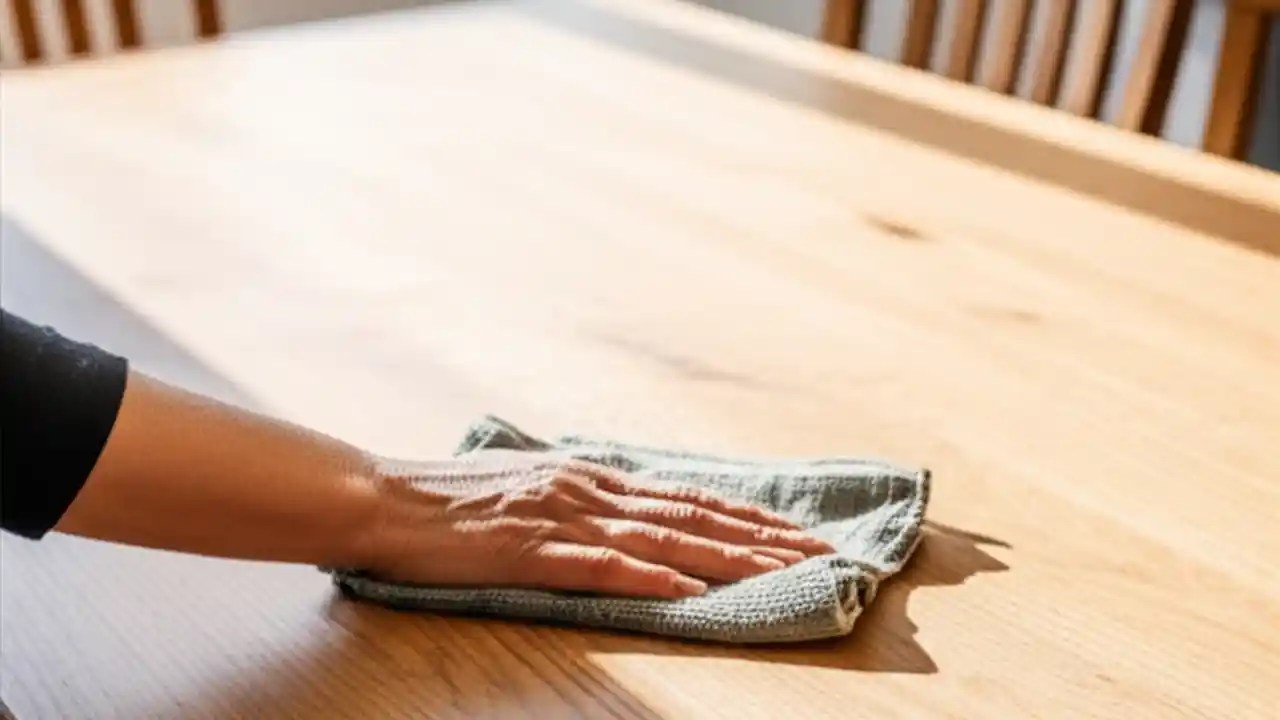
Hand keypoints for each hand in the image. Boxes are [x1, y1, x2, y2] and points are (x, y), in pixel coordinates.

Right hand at [365, 455, 833, 598]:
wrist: (383, 497)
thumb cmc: (454, 499)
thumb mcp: (532, 488)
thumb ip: (583, 501)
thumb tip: (630, 518)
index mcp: (592, 478)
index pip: (687, 498)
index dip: (747, 516)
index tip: (797, 532)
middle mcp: (589, 490)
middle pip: (692, 516)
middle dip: (761, 536)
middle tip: (820, 552)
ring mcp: (562, 518)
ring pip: (661, 539)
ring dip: (725, 556)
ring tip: (779, 571)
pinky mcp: (529, 550)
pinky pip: (597, 565)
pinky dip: (645, 577)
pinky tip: (684, 591)